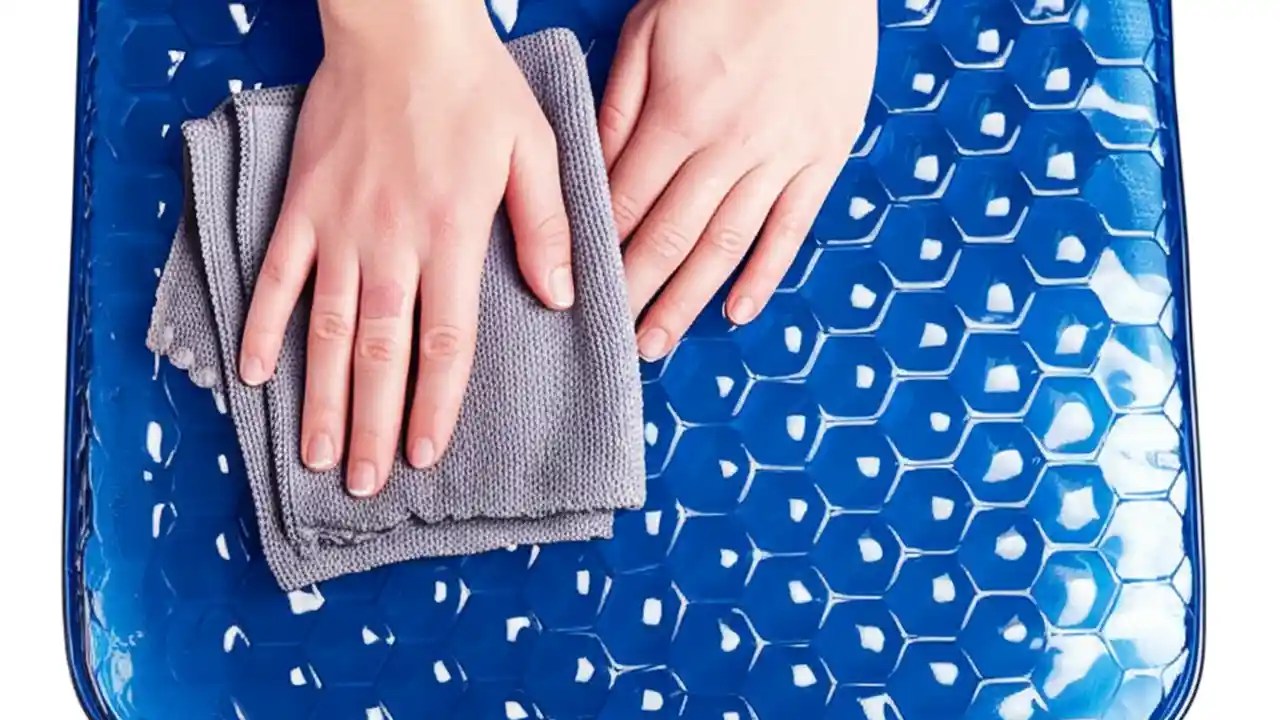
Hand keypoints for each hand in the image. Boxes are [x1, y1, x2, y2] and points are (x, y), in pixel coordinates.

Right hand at [238, 1, 572, 496]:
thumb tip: (559, 298)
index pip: (445, 342)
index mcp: (453, 238)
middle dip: (375, 426)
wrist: (400, 26)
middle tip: (365, 484)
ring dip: (322, 397)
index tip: (426, 455)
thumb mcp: (534, 151)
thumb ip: (546, 228)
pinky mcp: (301, 207)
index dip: (435, 406)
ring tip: (316, 453)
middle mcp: (392, 245)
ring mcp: (338, 229)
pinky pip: (275, 277)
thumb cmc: (473, 86)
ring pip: (328, 330)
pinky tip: (253, 372)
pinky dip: (262, 325)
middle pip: (383, 355)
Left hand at [600, 0, 876, 358]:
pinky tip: (738, 313)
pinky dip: (764, 276)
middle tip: (606, 340)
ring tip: (656, 342)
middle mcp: (729, 148)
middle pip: (669, 239)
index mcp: (679, 115)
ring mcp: (781, 157)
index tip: (574, 290)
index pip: (624, 203)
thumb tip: (592, 168)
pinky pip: (790, 231)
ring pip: (725, 248)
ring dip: (687, 301)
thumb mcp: (652, 30)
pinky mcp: (824, 157)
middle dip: (632, 294)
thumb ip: (620, 105)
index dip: (596, 253)